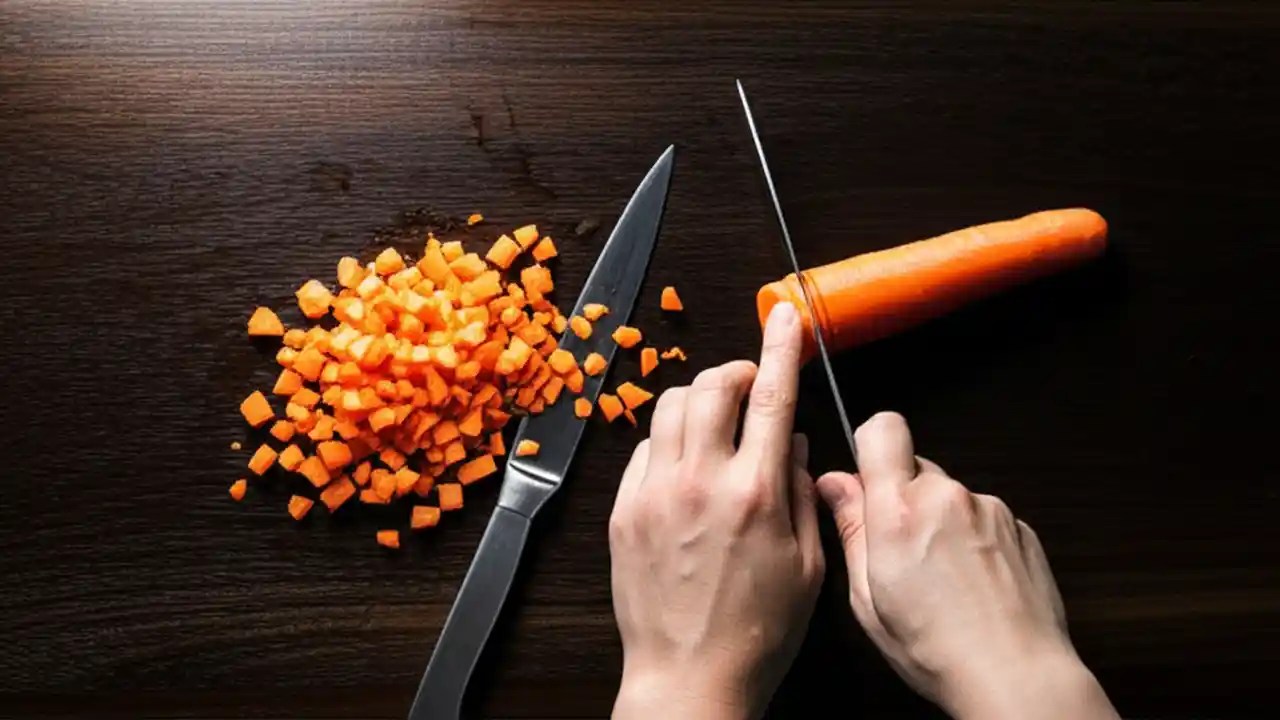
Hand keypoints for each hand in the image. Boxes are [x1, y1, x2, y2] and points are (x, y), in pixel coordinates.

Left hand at [610, 302, 823, 719]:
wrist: (689, 678)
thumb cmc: (757, 632)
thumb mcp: (807, 566)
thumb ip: (804, 494)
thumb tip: (795, 445)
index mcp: (756, 493)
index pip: (772, 397)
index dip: (781, 348)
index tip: (785, 317)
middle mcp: (701, 482)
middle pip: (711, 387)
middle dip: (736, 371)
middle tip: (750, 385)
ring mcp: (655, 493)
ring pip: (669, 406)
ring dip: (698, 398)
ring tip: (717, 421)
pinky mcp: (623, 510)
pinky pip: (643, 448)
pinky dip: (668, 439)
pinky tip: (685, 463)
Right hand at [817, 412, 1117, 719]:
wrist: (1017, 676)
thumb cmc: (937, 650)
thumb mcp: (868, 598)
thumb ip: (851, 529)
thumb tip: (834, 484)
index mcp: (900, 512)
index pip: (883, 429)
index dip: (870, 445)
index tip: (866, 478)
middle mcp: (947, 497)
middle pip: (915, 468)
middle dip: (903, 499)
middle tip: (901, 554)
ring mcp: (989, 509)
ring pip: (950, 497)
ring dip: (941, 524)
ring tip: (943, 581)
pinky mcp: (1020, 527)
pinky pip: (983, 518)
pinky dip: (973, 542)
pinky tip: (972, 586)